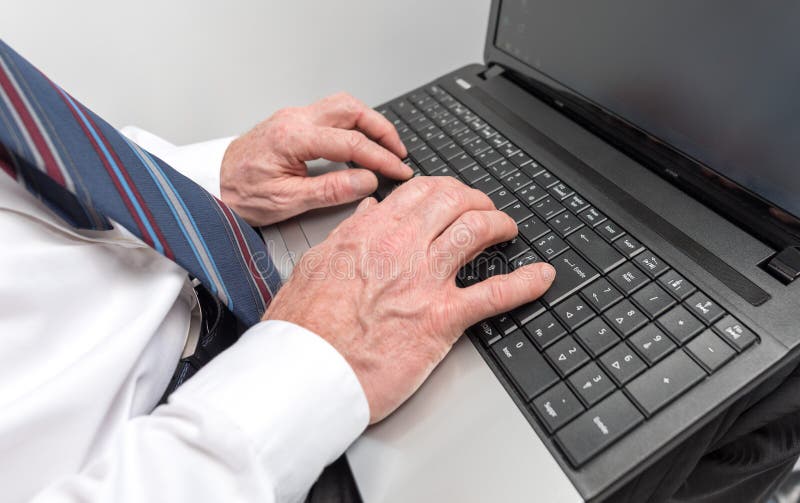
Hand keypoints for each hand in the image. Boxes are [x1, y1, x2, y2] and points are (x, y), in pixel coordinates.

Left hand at [220, 92, 411, 225]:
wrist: (211, 184)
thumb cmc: (240, 193)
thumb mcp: (287, 201)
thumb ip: (330, 190)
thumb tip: (366, 181)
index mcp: (293, 137)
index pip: (351, 143)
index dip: (381, 158)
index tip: (399, 171)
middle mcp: (294, 119)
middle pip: (351, 109)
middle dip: (381, 129)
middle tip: (399, 153)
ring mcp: (293, 117)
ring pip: (342, 106)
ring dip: (369, 122)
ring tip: (385, 146)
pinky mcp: (292, 122)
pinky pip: (331, 113)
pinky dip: (353, 124)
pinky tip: (361, 142)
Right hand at [265, 176, 555, 422]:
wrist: (304, 371)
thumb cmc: (303, 327)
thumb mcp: (314, 265)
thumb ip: (346, 235)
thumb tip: (368, 212)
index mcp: (368, 233)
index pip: (419, 192)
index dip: (444, 189)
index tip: (451, 196)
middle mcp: (400, 248)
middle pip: (453, 202)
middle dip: (476, 200)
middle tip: (484, 209)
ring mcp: (423, 281)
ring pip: (476, 231)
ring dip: (500, 224)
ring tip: (507, 229)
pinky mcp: (441, 319)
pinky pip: (494, 293)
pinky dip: (525, 283)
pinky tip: (541, 276)